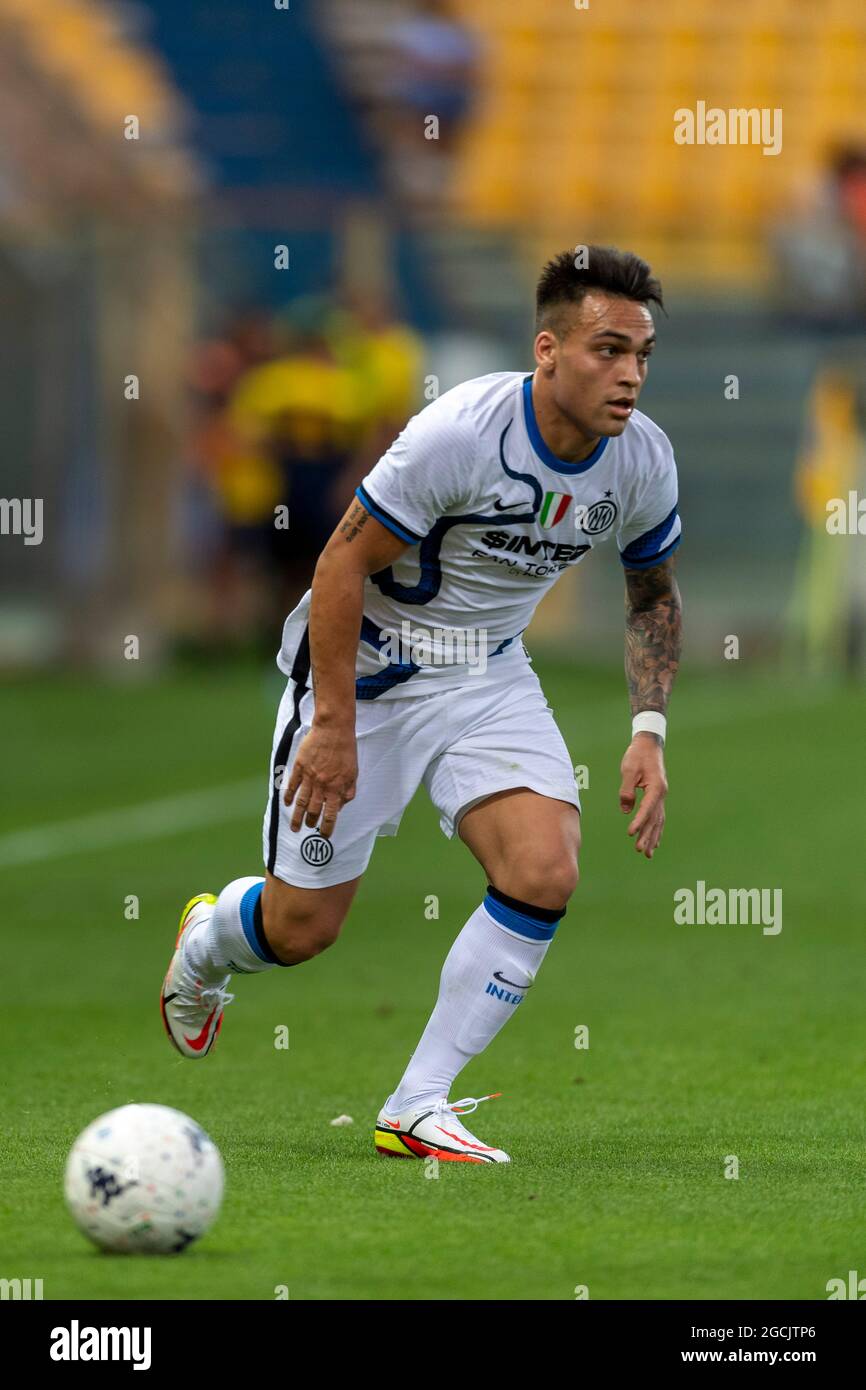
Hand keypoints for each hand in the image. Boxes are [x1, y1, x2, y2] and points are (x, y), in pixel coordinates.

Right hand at [283, 720, 357, 837]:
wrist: (333, 729)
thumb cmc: (346, 750)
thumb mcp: (354, 772)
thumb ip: (348, 791)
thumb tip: (341, 806)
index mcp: (336, 787)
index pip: (331, 814)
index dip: (327, 827)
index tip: (325, 835)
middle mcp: (321, 785)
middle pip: (313, 810)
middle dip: (310, 823)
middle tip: (307, 829)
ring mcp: (309, 776)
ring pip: (301, 802)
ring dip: (297, 816)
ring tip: (295, 826)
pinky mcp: (299, 767)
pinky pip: (292, 785)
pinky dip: (289, 796)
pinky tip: (287, 804)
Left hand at [619, 733, 667, 858]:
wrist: (649, 744)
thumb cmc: (637, 755)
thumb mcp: (628, 770)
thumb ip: (626, 790)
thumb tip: (626, 810)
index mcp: (656, 788)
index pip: (647, 809)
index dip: (639, 822)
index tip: (630, 833)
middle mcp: (661, 794)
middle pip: (655, 819)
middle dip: (647, 836)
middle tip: (639, 850)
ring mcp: (661, 796)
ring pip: (658, 821)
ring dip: (653, 837)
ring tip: (647, 854)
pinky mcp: (658, 796)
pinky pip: (658, 817)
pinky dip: (656, 830)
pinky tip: (655, 841)